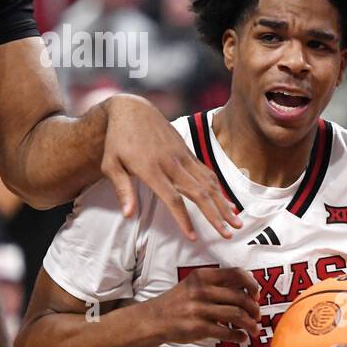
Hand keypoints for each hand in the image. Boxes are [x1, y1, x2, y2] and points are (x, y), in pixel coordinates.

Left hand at [101, 94, 241, 240]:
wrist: (132, 109)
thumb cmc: (118, 140)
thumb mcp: (110, 164)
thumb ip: (122, 190)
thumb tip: (128, 214)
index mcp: (151, 169)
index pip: (172, 199)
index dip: (184, 219)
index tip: (193, 237)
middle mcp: (171, 163)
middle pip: (199, 193)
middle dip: (215, 216)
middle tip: (229, 235)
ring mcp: (182, 156)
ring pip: (208, 183)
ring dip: (223, 204)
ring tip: (236, 222)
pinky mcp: (187, 152)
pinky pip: (207, 172)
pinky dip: (219, 189)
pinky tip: (227, 203)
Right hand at [149, 267, 259, 344]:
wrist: (155, 318)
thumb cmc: (179, 301)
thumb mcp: (195, 284)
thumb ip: (218, 282)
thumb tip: (248, 283)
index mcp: (203, 276)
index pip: (236, 274)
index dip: (252, 284)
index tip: (256, 295)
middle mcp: (202, 290)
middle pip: (240, 297)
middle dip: (254, 309)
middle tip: (257, 316)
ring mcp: (199, 309)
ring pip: (236, 315)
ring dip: (250, 324)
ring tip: (254, 329)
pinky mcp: (198, 327)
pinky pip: (226, 332)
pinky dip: (238, 336)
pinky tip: (242, 338)